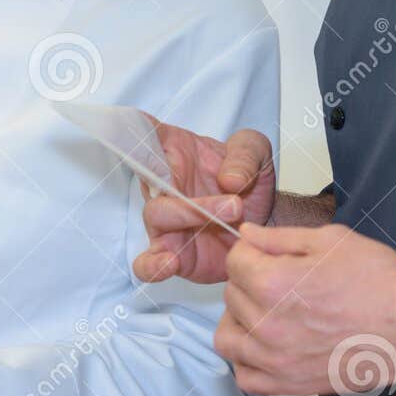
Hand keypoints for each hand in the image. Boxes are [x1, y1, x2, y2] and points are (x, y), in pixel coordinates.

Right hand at [131, 119, 274, 284]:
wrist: (265, 221)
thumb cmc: (249, 179)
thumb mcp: (257, 152)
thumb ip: (244, 156)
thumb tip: (228, 179)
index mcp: (176, 151)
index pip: (145, 133)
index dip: (132, 130)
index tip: (131, 131)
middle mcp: (164, 185)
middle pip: (152, 180)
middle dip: (189, 189)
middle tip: (235, 203)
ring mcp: (165, 220)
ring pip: (154, 217)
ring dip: (186, 219)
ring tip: (223, 223)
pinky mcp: (172, 253)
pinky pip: (148, 263)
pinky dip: (152, 265)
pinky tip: (170, 263)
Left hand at [216, 222, 395, 395]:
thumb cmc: (379, 281)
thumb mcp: (329, 240)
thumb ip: (279, 237)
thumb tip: (247, 233)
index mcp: (273, 284)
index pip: (234, 261)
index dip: (251, 250)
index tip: (266, 252)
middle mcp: (268, 326)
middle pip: (230, 295)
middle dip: (249, 281)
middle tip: (279, 278)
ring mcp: (277, 361)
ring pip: (228, 338)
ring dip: (241, 320)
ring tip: (267, 310)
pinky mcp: (290, 385)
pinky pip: (245, 376)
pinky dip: (249, 361)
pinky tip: (268, 344)